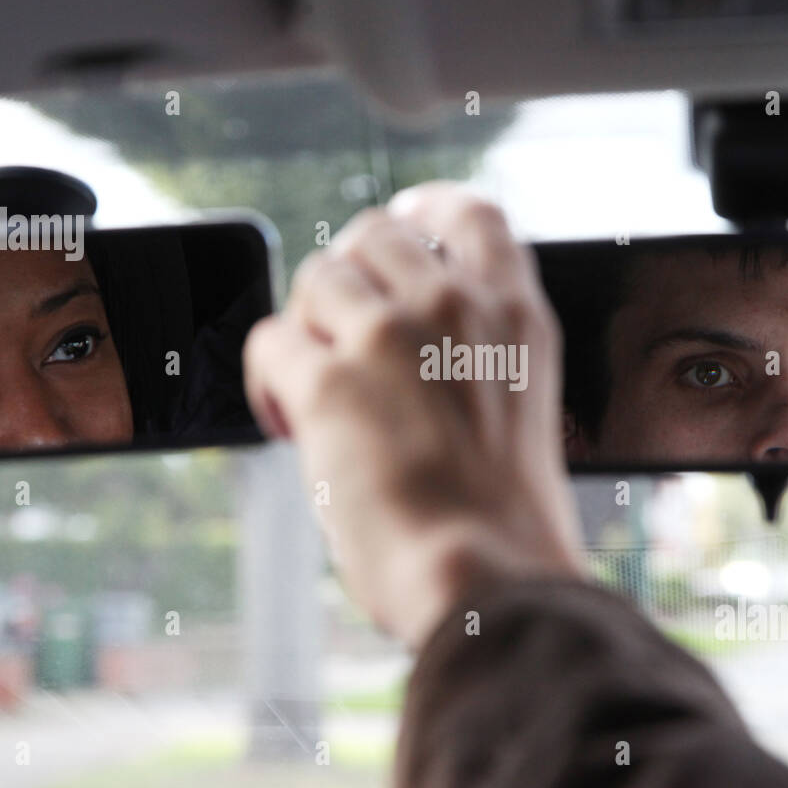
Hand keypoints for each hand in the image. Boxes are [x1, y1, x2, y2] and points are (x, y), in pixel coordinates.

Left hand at [243, 183, 585, 647]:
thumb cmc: (506, 521)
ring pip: (315, 278)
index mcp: (514, 315)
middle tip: (340, 330)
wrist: (489, 577)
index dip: (425, 210)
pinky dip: (267, 380)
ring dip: (307, 326)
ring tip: (314, 385)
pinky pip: (270, 341)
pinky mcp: (329, 383)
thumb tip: (409, 346)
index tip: (404, 222)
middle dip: (348, 275)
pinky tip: (284, 419)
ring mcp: (390, 337)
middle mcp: (454, 307)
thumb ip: (476, 356)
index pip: (468, 213)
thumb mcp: (520, 408)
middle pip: (372, 233)